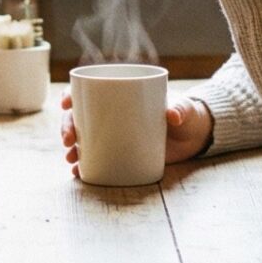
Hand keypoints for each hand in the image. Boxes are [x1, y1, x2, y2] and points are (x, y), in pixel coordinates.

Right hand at [59, 92, 213, 178]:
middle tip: (68, 139)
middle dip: (67, 126)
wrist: (194, 135)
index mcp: (121, 96)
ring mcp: (115, 135)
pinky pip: (97, 159)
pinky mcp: (121, 154)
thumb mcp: (183, 107)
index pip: (89, 91)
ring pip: (83, 139)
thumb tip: (173, 115)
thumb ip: (180, 108)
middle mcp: (112, 115)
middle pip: (80, 117)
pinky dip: (85, 166)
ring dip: (72, 148)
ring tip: (70, 159)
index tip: (67, 103)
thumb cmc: (186, 113)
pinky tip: (78, 172)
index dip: (73, 95)